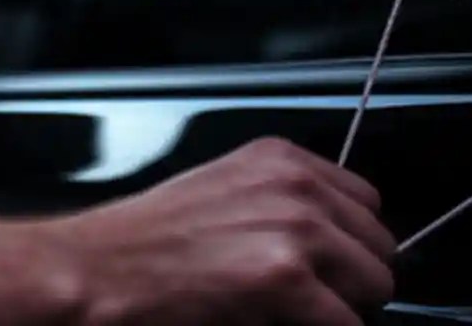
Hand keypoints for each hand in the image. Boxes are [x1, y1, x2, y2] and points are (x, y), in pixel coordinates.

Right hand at [35, 137, 394, 324]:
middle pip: (380, 247)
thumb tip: (336, 246)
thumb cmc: (142, 244)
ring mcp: (295, 232)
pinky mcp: (284, 280)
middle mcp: (297, 187)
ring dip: (343, 313)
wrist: (92, 272)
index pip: (368, 204)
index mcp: (283, 160)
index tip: (334, 272)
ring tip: (295, 318)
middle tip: (313, 306)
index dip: (352, 247)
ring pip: (374, 289)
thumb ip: (285, 206)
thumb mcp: (226, 194)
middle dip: (354, 284)